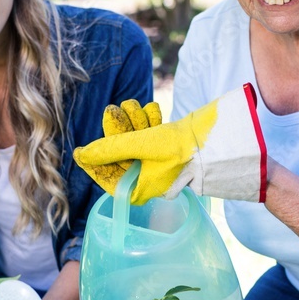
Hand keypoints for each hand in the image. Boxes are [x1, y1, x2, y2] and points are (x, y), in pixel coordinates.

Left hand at [73, 84, 266, 204]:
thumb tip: (80, 154)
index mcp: (138, 189)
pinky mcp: (163, 147)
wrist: (218, 140)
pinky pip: (145, 132)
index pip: (106, 178)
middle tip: (114, 111)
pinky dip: (146, 120)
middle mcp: (144, 179)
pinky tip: (153, 112)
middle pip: (116, 154)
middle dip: (116, 130)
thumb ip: (109, 148)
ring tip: (141, 110)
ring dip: (133, 120)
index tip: (81, 148)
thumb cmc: (182, 148)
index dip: (93, 162)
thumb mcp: (142, 144)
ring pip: (130, 138)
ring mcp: (154, 162)